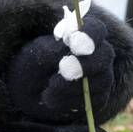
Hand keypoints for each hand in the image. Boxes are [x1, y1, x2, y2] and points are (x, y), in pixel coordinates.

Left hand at [4, 8, 115, 123]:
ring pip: (99, 81)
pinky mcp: (98, 98)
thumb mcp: (36, 54)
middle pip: (104, 57)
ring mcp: (102, 77)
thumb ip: (54, 49)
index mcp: (85, 35)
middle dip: (83, 64)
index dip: (88, 35)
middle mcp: (100, 54)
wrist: (27, 90)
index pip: (97, 30)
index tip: (72, 42)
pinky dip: (68, 101)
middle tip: (63, 67)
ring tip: (49, 86)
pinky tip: (51, 97)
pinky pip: (91, 101)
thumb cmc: (34, 64)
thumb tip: (69, 46)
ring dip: (71, 85)